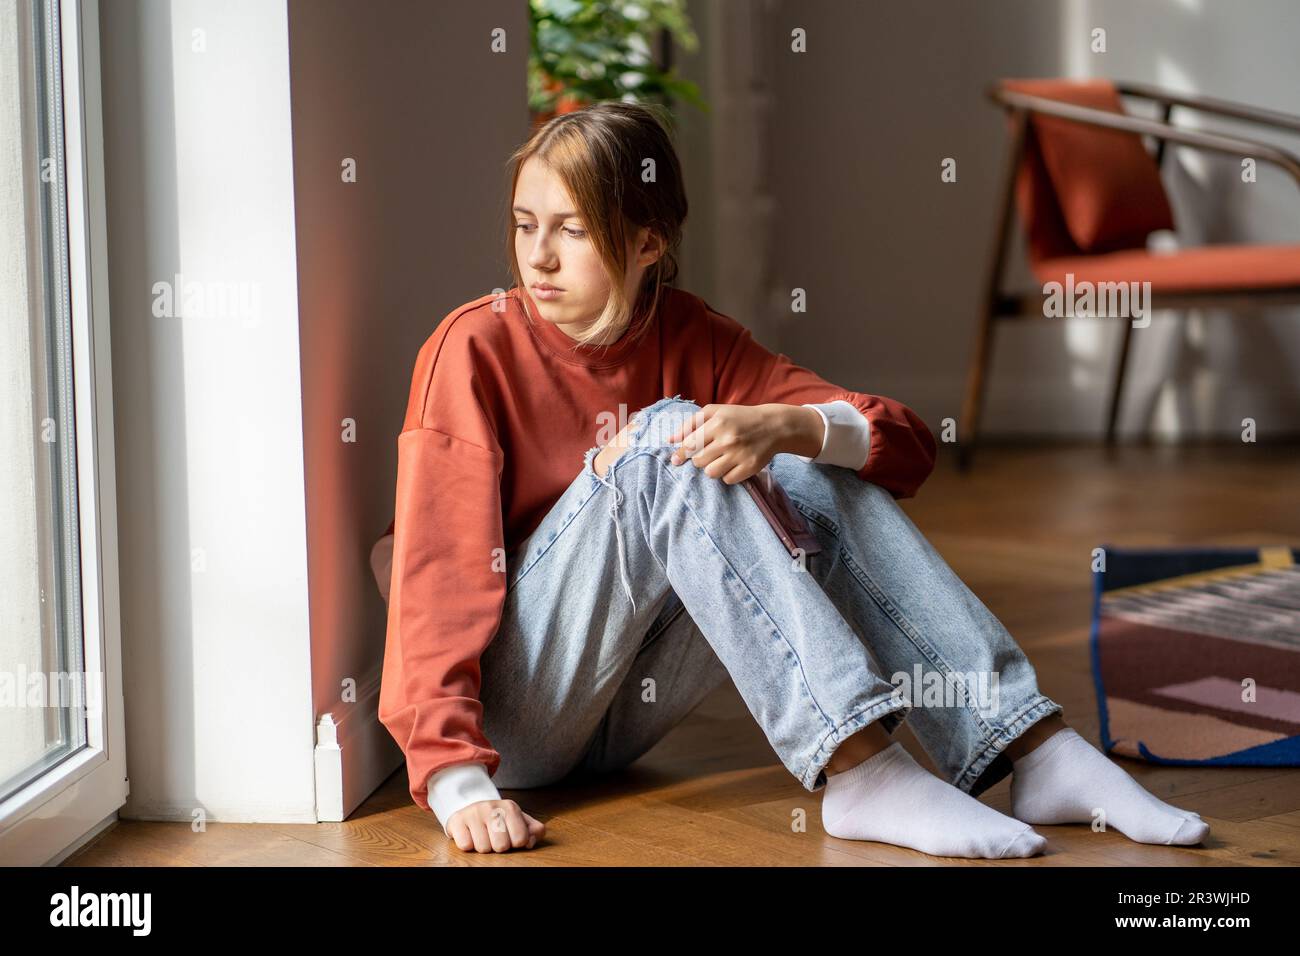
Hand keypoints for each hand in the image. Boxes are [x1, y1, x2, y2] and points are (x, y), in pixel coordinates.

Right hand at [445, 799, 545, 852]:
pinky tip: (470, 835)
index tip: (511, 837)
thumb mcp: (519, 821)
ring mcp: (473, 812)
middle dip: (499, 847)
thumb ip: (533, 830)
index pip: (521, 839)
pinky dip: (468, 845)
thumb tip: (529, 842)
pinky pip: (465, 845)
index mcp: (510, 807)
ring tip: (482, 836)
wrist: (470, 807)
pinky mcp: (457, 820)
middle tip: (494, 837)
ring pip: (483, 848)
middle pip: (501, 846)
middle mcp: (491, 807)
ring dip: (483, 847)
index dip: (516, 843)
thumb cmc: (498, 820)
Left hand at [666, 403, 823, 483]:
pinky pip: (727, 480)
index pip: (689, 445)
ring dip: (712, 468)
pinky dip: (727, 474)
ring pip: (710, 473)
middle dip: (699, 459)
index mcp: (717, 423)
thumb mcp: (715, 412)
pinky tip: (734, 464)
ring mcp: (740, 455)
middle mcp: (728, 439)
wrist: (773, 426)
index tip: (676, 460)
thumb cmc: (739, 418)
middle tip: (709, 453)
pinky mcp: (750, 467)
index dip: (680, 454)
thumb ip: (691, 423)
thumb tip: (670, 440)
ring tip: (721, 459)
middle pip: (698, 461)